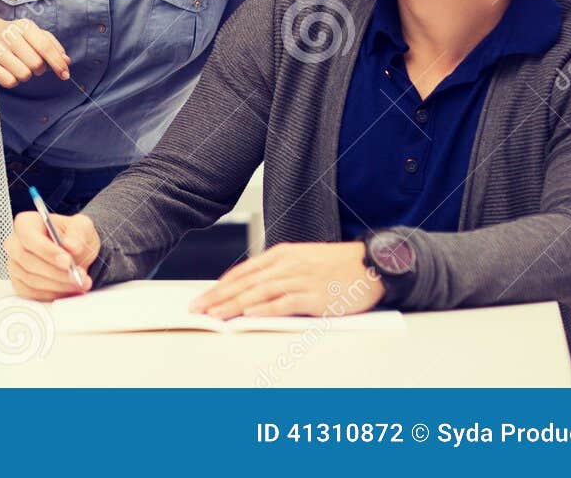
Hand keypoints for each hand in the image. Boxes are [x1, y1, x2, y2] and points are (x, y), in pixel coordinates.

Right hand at [0, 13, 69, 87]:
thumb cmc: (13, 35)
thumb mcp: (32, 33)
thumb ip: (51, 45)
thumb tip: (67, 61)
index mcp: (24, 26)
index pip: (45, 47)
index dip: (58, 63)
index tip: (65, 74)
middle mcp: (8, 36)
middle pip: (36, 64)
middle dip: (39, 69)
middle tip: (32, 63)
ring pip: (24, 75)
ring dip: (25, 75)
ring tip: (18, 65)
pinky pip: (10, 82)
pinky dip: (13, 80)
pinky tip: (8, 71)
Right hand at [4, 210, 96, 299]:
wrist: (75, 254)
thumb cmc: (72, 237)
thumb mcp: (81, 227)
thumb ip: (78, 233)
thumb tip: (71, 245)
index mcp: (26, 223)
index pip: (29, 237)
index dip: (47, 251)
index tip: (67, 261)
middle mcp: (15, 244)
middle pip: (28, 261)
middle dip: (56, 272)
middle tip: (78, 276)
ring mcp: (16, 265)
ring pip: (32, 280)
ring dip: (58, 285)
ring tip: (80, 283)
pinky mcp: (20, 284)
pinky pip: (32, 294)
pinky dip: (53, 295)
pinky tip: (69, 291)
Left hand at [190, 241, 381, 319]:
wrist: (372, 264)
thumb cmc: (337, 266)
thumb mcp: (302, 261)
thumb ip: (278, 273)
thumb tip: (251, 291)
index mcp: (281, 255)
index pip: (242, 272)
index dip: (219, 286)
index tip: (202, 298)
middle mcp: (287, 264)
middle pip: (245, 283)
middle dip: (218, 297)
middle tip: (197, 309)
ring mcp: (300, 279)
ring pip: (259, 292)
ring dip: (233, 305)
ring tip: (215, 315)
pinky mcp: (315, 295)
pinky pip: (285, 302)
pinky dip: (265, 309)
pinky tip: (249, 316)